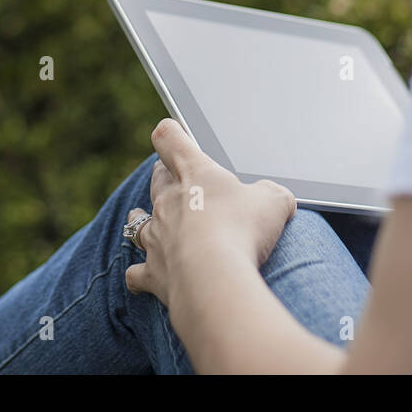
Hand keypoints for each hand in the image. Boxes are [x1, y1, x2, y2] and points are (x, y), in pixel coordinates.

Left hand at [124, 118, 297, 308]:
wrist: (214, 278)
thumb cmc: (242, 231)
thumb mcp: (274, 202)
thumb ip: (272, 194)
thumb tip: (275, 199)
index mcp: (194, 173)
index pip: (170, 139)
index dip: (171, 134)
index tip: (173, 132)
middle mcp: (167, 201)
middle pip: (157, 179)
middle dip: (164, 176)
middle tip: (173, 177)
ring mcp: (156, 236)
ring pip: (138, 221)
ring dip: (140, 218)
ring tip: (140, 216)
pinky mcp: (152, 272)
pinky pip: (136, 272)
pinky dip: (138, 273)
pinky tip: (140, 276)